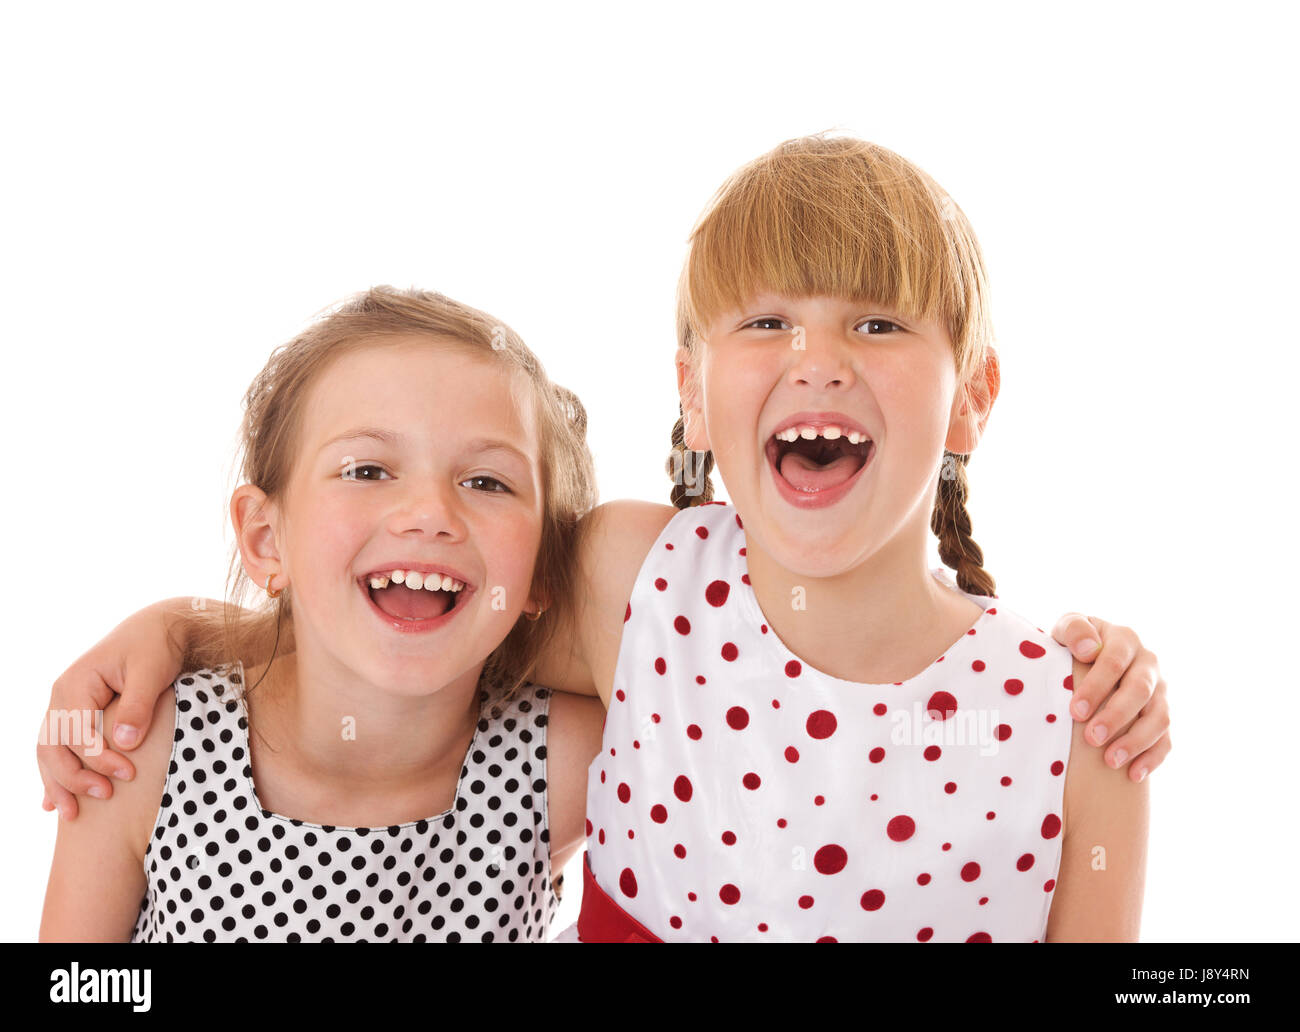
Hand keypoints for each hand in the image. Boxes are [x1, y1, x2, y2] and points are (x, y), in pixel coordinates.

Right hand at [37, 600, 188, 819]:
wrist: (158, 627)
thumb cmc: (156, 647)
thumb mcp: (151, 671)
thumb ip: (137, 706)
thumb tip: (125, 743)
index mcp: (76, 683)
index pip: (77, 733)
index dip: (99, 759)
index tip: (129, 774)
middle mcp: (62, 695)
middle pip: (53, 747)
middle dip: (73, 778)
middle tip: (104, 797)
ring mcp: (64, 705)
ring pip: (49, 752)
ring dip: (58, 783)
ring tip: (73, 815)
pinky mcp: (75, 714)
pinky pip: (57, 749)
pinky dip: (55, 775)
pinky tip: (53, 803)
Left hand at [1050, 613, 1169, 781]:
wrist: (1086, 659)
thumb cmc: (1071, 646)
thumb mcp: (1067, 629)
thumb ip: (1074, 630)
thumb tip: (1089, 648)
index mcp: (1125, 639)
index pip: (1115, 661)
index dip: (1097, 687)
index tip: (1075, 711)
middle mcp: (1148, 663)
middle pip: (1140, 690)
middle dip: (1117, 716)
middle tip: (1092, 738)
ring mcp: (1160, 690)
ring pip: (1159, 717)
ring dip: (1136, 741)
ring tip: (1110, 761)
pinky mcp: (1162, 715)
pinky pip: (1166, 739)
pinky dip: (1152, 758)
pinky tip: (1132, 774)